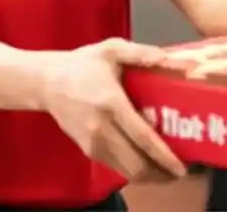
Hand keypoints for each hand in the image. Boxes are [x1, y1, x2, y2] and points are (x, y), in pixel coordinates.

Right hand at [41, 38, 186, 181]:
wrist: (45, 82)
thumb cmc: (81, 65)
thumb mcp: (111, 50)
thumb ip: (141, 54)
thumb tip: (168, 58)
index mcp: (112, 103)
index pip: (142, 138)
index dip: (164, 156)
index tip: (181, 167)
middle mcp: (102, 129)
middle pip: (136, 164)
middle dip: (161, 173)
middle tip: (180, 171)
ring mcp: (93, 143)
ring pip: (126, 171)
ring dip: (149, 176)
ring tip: (166, 170)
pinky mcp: (87, 150)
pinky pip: (116, 167)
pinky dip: (134, 170)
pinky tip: (146, 163)